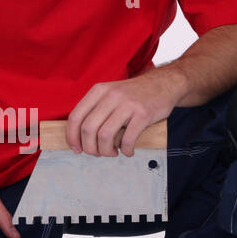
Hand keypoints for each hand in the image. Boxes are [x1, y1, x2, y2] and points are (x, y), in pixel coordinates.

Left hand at [66, 71, 180, 156]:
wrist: (164, 84)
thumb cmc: (135, 94)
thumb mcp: (110, 93)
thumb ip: (95, 109)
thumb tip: (79, 136)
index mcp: (99, 91)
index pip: (75, 117)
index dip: (72, 137)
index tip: (77, 148)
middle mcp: (111, 96)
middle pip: (88, 129)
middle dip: (89, 148)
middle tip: (97, 153)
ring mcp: (127, 105)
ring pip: (104, 136)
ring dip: (105, 151)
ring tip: (112, 152)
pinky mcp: (143, 114)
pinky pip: (127, 139)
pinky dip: (126, 150)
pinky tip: (128, 151)